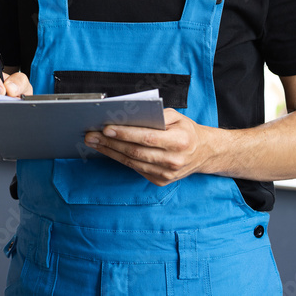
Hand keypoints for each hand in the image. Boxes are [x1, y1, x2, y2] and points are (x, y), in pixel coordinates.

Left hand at [84, 109, 211, 185]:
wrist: (204, 153)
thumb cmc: (186, 130)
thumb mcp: (177, 116)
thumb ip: (155, 115)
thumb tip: (128, 115)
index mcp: (180, 141)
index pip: (147, 137)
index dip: (125, 133)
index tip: (106, 128)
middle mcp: (174, 160)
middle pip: (135, 152)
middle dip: (110, 143)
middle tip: (91, 135)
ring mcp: (167, 173)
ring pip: (132, 162)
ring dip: (110, 152)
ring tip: (94, 142)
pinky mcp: (161, 181)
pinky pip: (136, 169)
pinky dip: (119, 159)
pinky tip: (107, 150)